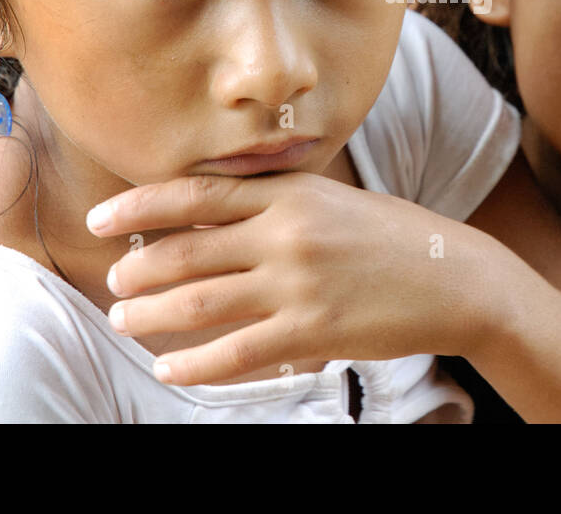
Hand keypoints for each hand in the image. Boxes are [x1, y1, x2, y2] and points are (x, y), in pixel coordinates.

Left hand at [85, 172, 512, 384]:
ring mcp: (298, 284)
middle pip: (188, 250)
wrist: (457, 279)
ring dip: (153, 314)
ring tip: (126, 321)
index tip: (103, 218)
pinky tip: (171, 367)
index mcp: (293, 192)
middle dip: (140, 268)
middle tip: (115, 283)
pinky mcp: (312, 332)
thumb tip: (209, 221)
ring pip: (200, 302)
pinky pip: (236, 352)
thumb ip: (276, 207)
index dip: (141, 205)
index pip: (199, 194)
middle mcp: (288, 233)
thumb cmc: (394, 238)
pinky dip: (194, 363)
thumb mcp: (334, 203)